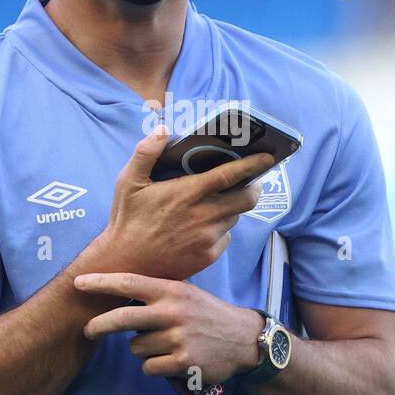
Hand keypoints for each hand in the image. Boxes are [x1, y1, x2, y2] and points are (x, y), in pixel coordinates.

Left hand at [74, 272, 263, 385]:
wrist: (243, 339)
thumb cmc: (207, 313)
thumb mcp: (185, 293)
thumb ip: (156, 293)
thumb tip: (116, 292)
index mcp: (171, 290)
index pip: (128, 283)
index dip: (100, 283)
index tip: (78, 283)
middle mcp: (172, 312)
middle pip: (121, 319)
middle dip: (98, 325)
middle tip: (88, 330)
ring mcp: (178, 338)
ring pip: (135, 348)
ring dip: (142, 349)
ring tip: (164, 344)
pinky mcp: (183, 362)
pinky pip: (149, 367)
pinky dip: (155, 366)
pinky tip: (172, 359)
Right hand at [86, 125, 272, 281]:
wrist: (126, 264)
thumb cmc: (127, 220)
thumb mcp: (128, 182)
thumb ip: (146, 152)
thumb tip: (164, 130)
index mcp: (188, 193)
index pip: (231, 174)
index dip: (254, 164)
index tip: (268, 156)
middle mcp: (204, 215)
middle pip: (247, 199)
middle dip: (253, 187)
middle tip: (250, 180)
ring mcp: (208, 238)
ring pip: (234, 217)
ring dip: (232, 207)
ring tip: (218, 201)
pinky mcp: (208, 256)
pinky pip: (225, 237)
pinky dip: (220, 229)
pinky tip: (203, 226)